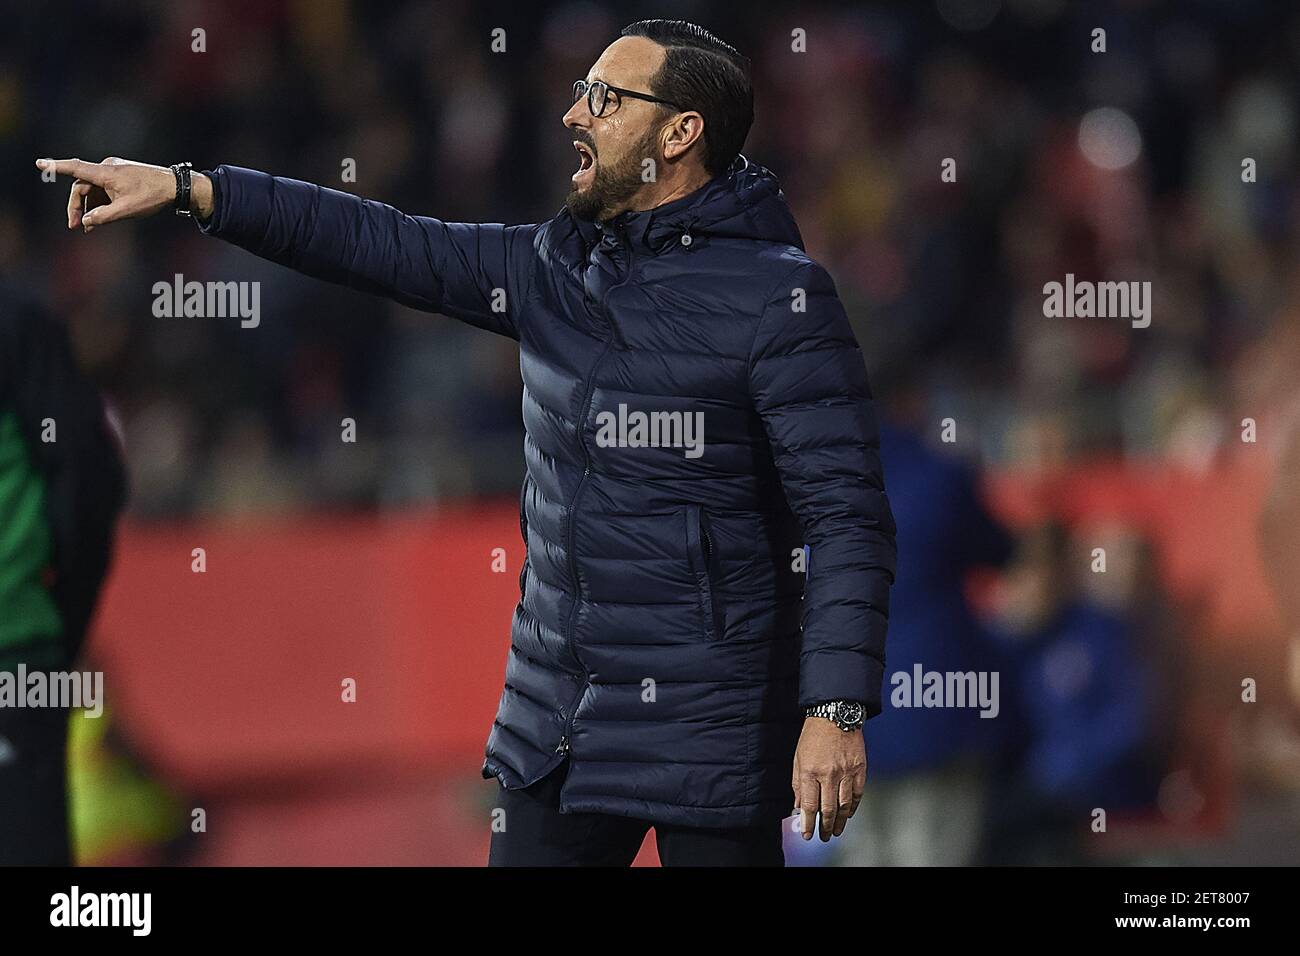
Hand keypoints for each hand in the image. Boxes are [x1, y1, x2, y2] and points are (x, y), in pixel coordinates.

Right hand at [34, 157, 211, 230]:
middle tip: (75, 227)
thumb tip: (87, 222)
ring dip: (89, 207)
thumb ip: (103, 217)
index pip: (75, 168)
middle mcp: (107, 167)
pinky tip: (99, 218)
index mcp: (106, 172)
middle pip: (82, 186)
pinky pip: (103, 188)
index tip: (40, 164)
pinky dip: (99, 202)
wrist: (175, 186)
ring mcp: (114, 170)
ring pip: (93, 189)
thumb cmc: (152, 196)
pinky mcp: (121, 175)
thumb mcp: (126, 211)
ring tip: (89, 227)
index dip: (56, 167)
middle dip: (77, 207)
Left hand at [792, 717, 865, 840]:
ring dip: (840, 822)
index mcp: (810, 771)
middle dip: (825, 827)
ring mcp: (846, 772)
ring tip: (837, 831)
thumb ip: (798, 783)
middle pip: (828, 809)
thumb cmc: (813, 735)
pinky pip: (857, 794)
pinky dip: (853, 807)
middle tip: (824, 837)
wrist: (835, 714)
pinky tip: (849, 814)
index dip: (808, 823)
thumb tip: (798, 805)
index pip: (809, 805)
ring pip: (844, 805)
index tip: (807, 835)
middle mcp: (828, 774)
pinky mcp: (860, 768)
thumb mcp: (798, 757)